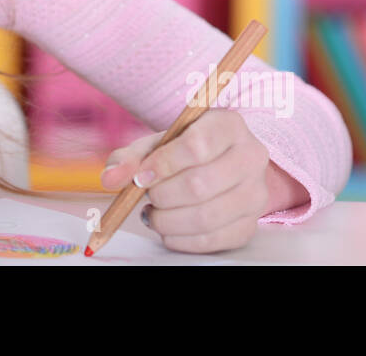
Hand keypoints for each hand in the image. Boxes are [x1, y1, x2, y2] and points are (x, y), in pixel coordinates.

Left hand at [100, 110, 270, 253]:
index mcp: (228, 125)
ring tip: (153, 213)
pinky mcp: (250, 224)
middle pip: (200, 184)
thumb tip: (110, 179)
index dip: (163, 164)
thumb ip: (129, 158)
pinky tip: (168, 229)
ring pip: (206, 216)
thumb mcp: (155, 145)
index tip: (141, 176)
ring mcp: (255, 193)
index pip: (196, 146)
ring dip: (168, 220)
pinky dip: (181, 239)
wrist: (214, 167)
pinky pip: (213, 240)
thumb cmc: (182, 152)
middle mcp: (251, 156)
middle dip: (162, 195)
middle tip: (147, 195)